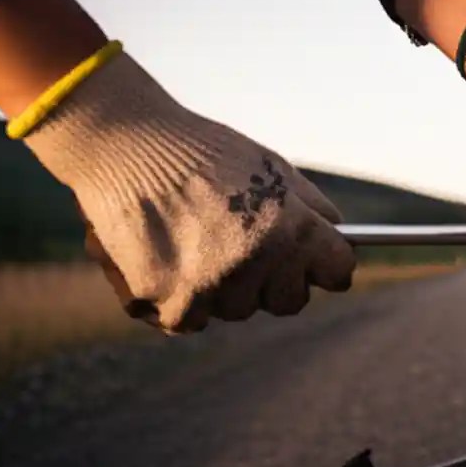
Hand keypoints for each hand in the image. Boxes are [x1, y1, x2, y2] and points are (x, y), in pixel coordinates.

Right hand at [21, 51, 355, 333]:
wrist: (123, 145)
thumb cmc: (202, 153)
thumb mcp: (272, 168)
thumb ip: (312, 208)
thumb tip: (342, 236)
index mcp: (291, 229)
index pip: (339, 272)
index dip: (323, 266)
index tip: (311, 263)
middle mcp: (257, 264)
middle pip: (288, 301)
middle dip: (273, 280)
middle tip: (241, 245)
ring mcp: (213, 288)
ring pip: (236, 310)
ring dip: (222, 287)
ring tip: (193, 239)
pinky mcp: (170, 303)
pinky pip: (189, 321)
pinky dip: (177, 299)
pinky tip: (164, 257)